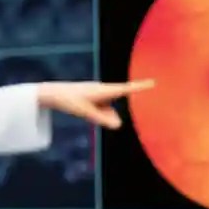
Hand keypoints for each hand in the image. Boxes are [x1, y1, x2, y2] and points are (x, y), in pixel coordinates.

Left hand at [37, 80, 154, 128]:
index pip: (126, 89)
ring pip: (108, 111)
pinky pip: (102, 111)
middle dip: (111, 113)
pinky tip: (83, 107)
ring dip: (102, 115)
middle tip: (93, 109)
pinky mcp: (96, 100)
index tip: (154, 83)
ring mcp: (100, 95)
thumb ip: (103, 119)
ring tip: (81, 106)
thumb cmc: (70, 101)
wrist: (54, 93)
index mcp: (103, 90)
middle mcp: (104, 91)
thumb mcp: (86, 113)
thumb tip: (119, 125)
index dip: (140, 87)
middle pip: (114, 106)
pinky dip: (98, 114)